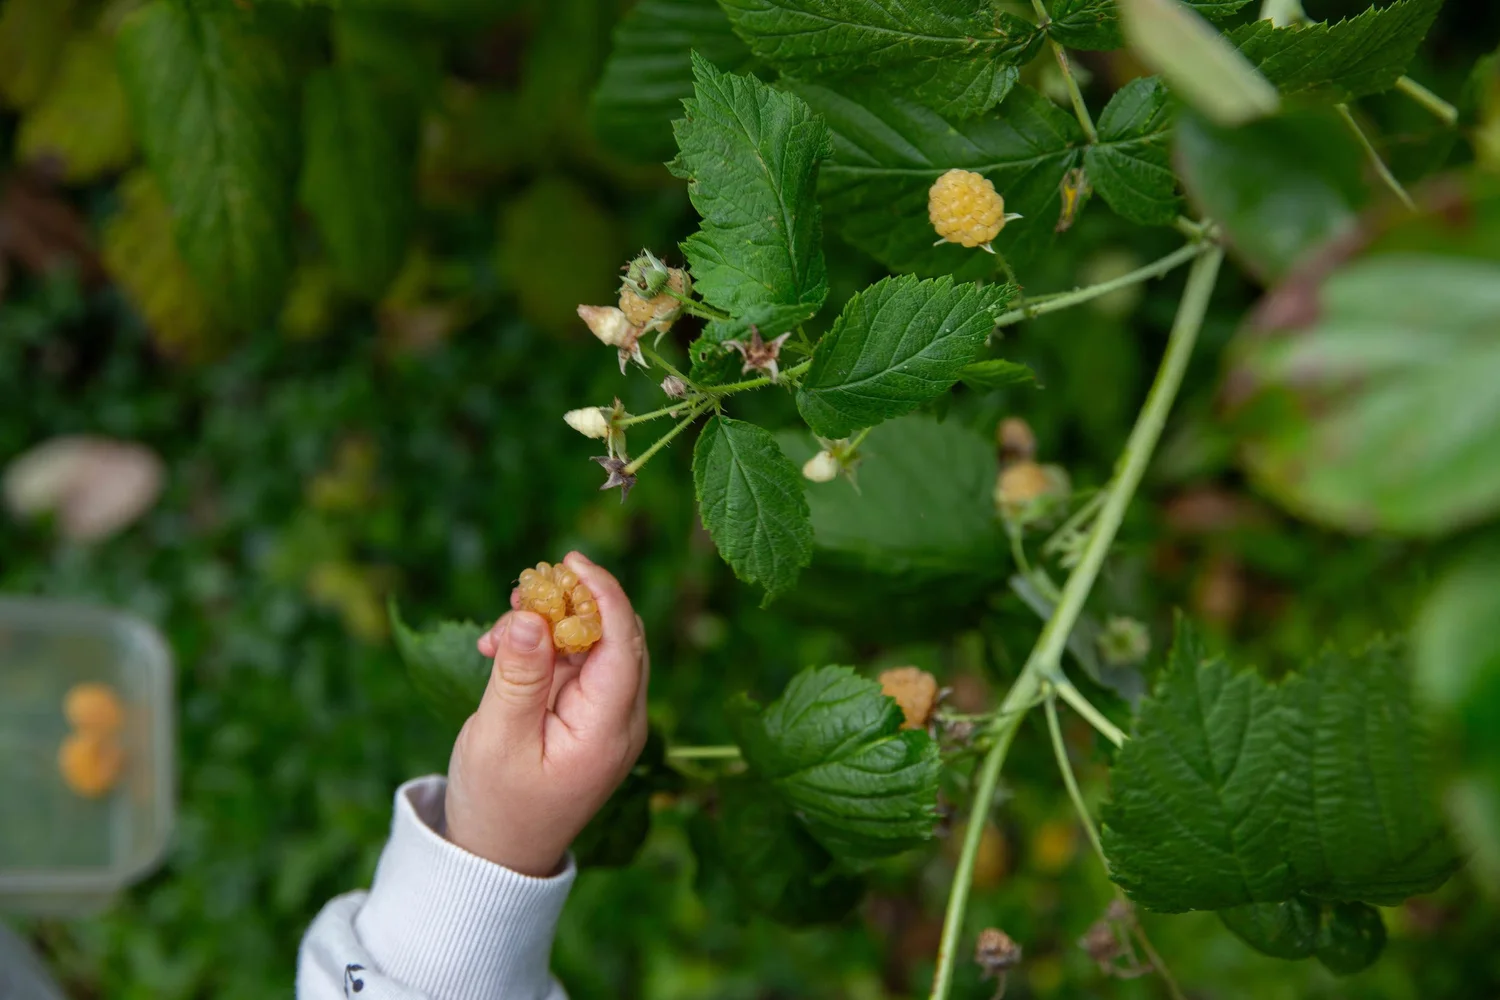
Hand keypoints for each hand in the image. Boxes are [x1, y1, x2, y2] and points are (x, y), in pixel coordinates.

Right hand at [442, 551, 648, 875]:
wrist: (497, 855)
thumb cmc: (496, 803)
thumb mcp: (498, 737)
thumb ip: (518, 675)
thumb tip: (531, 614)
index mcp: (609, 730)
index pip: (623, 644)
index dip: (603, 594)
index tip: (570, 562)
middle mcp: (623, 721)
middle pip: (616, 636)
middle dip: (574, 601)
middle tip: (526, 584)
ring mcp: (610, 719)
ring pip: (594, 646)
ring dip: (552, 624)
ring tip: (498, 629)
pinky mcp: (590, 717)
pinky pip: (578, 665)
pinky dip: (545, 648)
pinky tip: (501, 648)